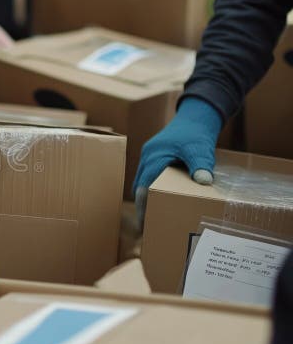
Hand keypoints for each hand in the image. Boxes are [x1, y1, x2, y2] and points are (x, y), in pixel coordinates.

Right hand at [133, 97, 222, 225]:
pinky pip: (149, 178)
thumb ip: (201, 164)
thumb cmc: (196, 132)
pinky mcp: (157, 158)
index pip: (144, 188)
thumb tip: (203, 181)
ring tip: (151, 220)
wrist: (196, 115)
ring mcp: (150, 157)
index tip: (144, 225)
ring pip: (143, 183)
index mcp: (154, 157)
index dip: (143, 207)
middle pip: (140, 188)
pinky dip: (151, 191)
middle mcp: (148, 158)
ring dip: (146, 200)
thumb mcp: (200, 148)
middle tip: (146, 229)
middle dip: (142, 208)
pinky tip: (159, 202)